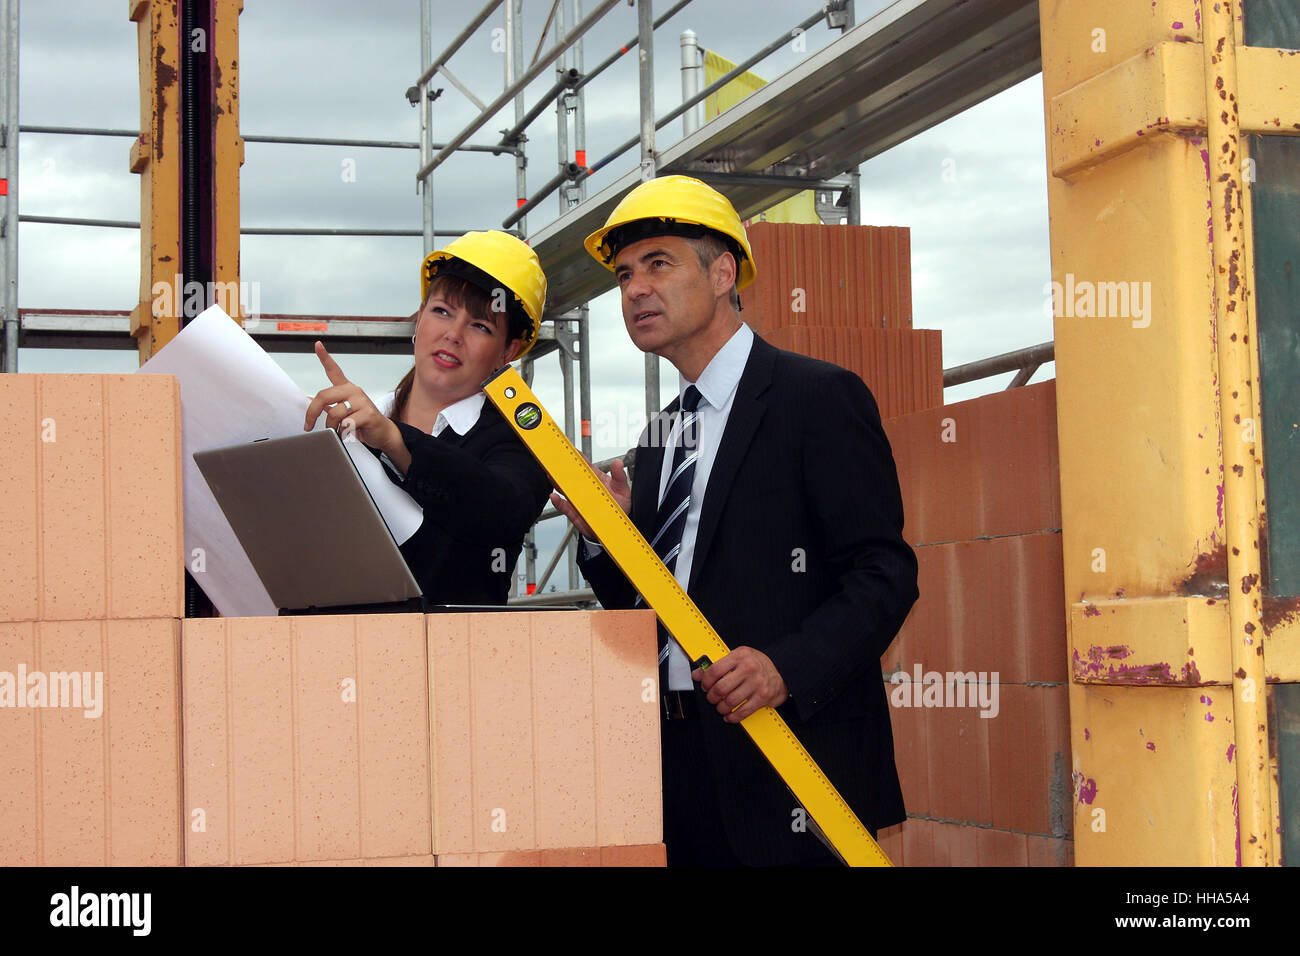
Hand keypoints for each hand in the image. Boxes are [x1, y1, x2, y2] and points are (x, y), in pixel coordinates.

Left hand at [304, 341, 405, 466]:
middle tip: (308, 425)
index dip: (324, 356)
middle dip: (312, 413)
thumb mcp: (343, 411)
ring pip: (334, 413)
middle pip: (324, 395)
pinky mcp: (368, 414)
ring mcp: (362, 401)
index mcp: (346, 388)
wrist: (382, 432)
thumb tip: (308, 401)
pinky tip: (347, 434)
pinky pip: (346, 423)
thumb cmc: (361, 421)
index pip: (334, 369)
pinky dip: (343, 432)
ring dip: (331, 427)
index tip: (317, 345)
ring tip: (337, 431)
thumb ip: (328, 405)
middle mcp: (354, 391)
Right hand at [550, 457, 630, 541]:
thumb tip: (618, 463)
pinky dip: (558, 503)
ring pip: (565, 489)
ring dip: (557, 482)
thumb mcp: (623, 490)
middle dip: (561, 468)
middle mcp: (585, 488)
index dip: (576, 456)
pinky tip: (554, 497)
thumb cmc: (620, 507)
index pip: (583, 465)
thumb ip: (619, 476)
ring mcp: (579, 500)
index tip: (568, 449)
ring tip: (550, 475)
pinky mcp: (575, 513)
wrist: (617, 528)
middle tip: (553, 460)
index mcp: (595, 479)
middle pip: (570, 475)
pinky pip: (564, 507)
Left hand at [693, 646, 787, 722]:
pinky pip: (743, 711)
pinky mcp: (763, 697)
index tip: (705, 686)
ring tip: (720, 707)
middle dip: (712, 697)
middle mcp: (749, 668)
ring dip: (721, 708)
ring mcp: (757, 683)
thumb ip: (717, 665)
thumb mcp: (738, 657)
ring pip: (730, 701)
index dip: (706, 681)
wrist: (782, 670)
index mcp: (740, 655)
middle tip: (711, 698)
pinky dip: (733, 717)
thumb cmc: (757, 663)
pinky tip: (729, 716)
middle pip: (721, 688)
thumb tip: (697, 674)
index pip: (715, 670)